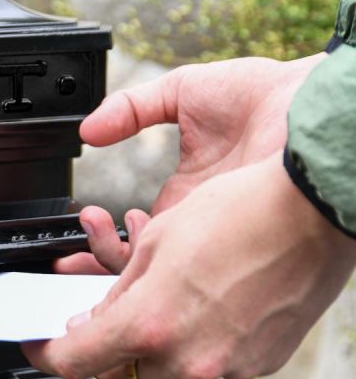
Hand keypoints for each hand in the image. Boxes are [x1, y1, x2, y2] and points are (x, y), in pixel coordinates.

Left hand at [27, 154, 355, 378]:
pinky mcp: (259, 363)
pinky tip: (201, 300)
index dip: (46, 354)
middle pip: (120, 374)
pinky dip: (193, 339)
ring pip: (165, 369)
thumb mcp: (155, 242)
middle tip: (94, 317)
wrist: (317, 212)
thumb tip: (94, 321)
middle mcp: (188, 358)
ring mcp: (227, 367)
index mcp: (150, 325)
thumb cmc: (238, 213)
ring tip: (158, 294)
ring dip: (150, 342)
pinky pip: (209, 361)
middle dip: (101, 349)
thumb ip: (116, 292)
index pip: (75, 361)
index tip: (37, 344)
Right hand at [57, 54, 325, 276]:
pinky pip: (180, 279)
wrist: (311, 104)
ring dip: (112, 259)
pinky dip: (144, 263)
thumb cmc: (262, 96)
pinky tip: (132, 229)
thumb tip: (87, 130)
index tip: (74, 235)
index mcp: (188, 203)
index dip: (99, 245)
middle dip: (97, 269)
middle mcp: (199, 233)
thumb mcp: (180, 94)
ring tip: (97, 224)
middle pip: (139, 274)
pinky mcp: (229, 253)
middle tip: (67, 256)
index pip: (135, 242)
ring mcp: (214, 246)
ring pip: (153, 284)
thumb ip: (130, 109)